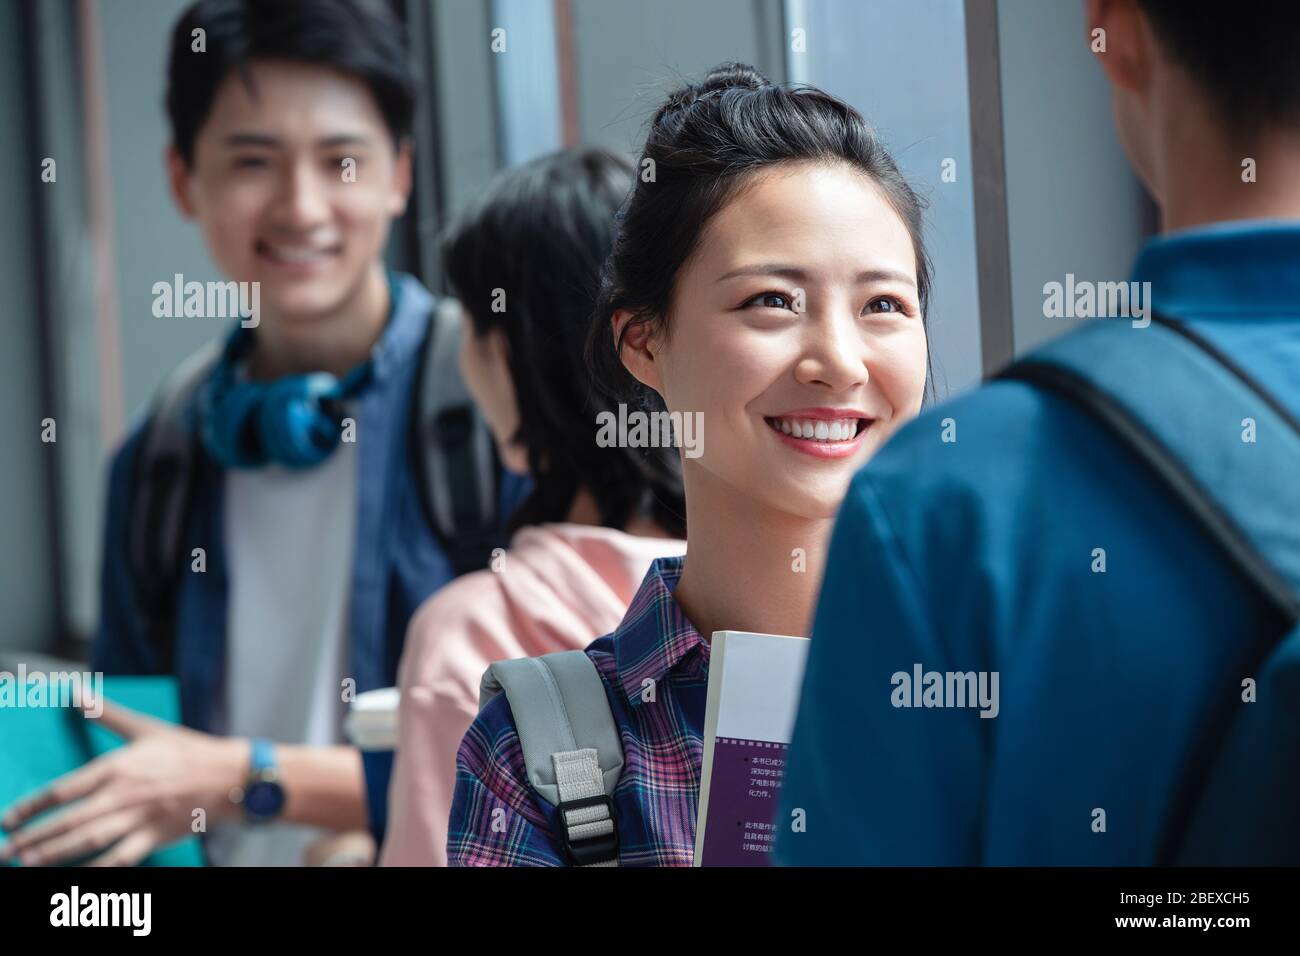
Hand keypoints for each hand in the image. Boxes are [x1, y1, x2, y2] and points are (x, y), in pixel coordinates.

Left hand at [0, 697, 246, 866]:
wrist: (229, 775)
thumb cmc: (188, 750)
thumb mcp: (147, 728)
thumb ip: (107, 713)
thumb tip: (76, 691)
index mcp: (118, 766)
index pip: (64, 789)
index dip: (33, 806)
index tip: (9, 819)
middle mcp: (124, 793)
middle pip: (70, 819)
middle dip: (35, 837)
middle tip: (7, 850)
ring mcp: (139, 817)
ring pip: (89, 840)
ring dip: (55, 853)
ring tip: (28, 863)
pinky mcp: (154, 837)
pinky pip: (119, 859)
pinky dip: (96, 870)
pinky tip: (77, 876)